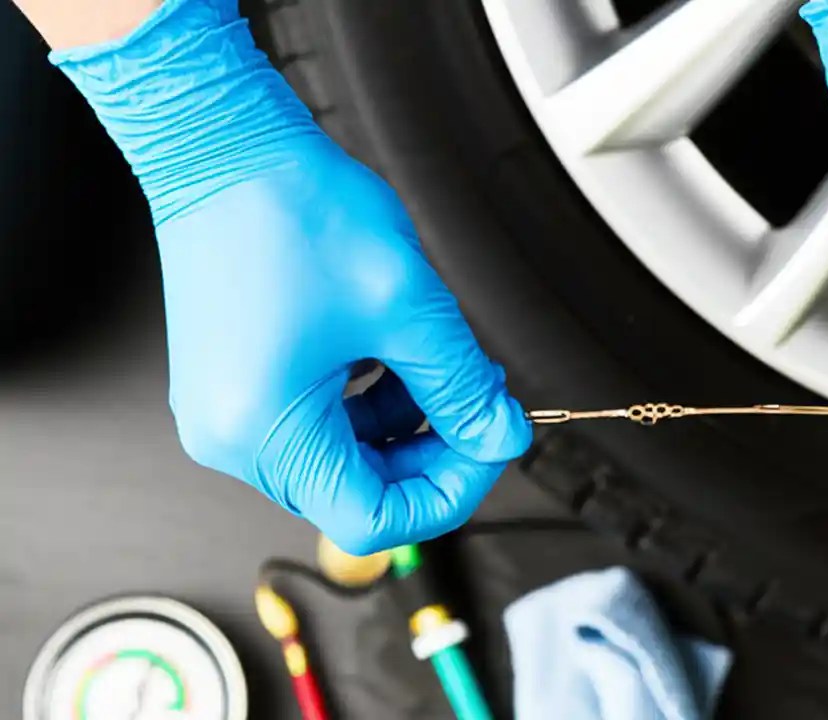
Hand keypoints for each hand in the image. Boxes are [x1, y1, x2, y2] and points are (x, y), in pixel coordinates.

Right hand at [53, 0, 530, 553]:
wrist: (223, 142)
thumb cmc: (290, 208)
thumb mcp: (407, 307)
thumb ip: (463, 386)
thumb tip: (498, 434)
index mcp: (263, 432)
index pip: (371, 519)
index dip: (448, 492)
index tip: (488, 446)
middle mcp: (232, 435)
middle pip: (357, 490)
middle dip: (431, 451)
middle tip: (478, 404)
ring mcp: (228, 409)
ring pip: (345, 455)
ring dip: (406, 422)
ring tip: (440, 364)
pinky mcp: (238, 381)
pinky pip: (319, 419)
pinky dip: (371, 399)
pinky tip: (399, 354)